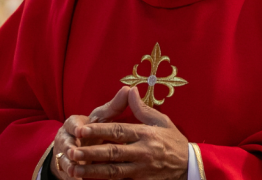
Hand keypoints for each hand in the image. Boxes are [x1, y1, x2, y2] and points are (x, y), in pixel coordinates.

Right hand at [53, 86, 130, 178]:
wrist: (78, 146)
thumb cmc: (94, 128)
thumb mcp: (103, 116)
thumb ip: (115, 106)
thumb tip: (129, 89)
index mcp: (74, 123)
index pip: (73, 123)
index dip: (77, 127)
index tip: (81, 130)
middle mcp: (66, 137)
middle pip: (67, 143)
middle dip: (70, 148)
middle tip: (74, 152)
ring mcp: (64, 154)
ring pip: (64, 159)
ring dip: (69, 164)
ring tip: (74, 170)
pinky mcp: (65, 168)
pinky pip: (67, 173)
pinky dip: (72, 177)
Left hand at [67, 87, 188, 179]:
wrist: (189, 164)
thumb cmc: (173, 140)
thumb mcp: (161, 120)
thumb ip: (142, 108)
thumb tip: (130, 90)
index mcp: (146, 133)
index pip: (118, 131)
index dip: (99, 131)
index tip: (81, 129)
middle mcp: (142, 151)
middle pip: (112, 152)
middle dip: (90, 152)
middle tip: (72, 151)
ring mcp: (141, 169)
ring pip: (113, 171)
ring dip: (92, 170)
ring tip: (75, 168)